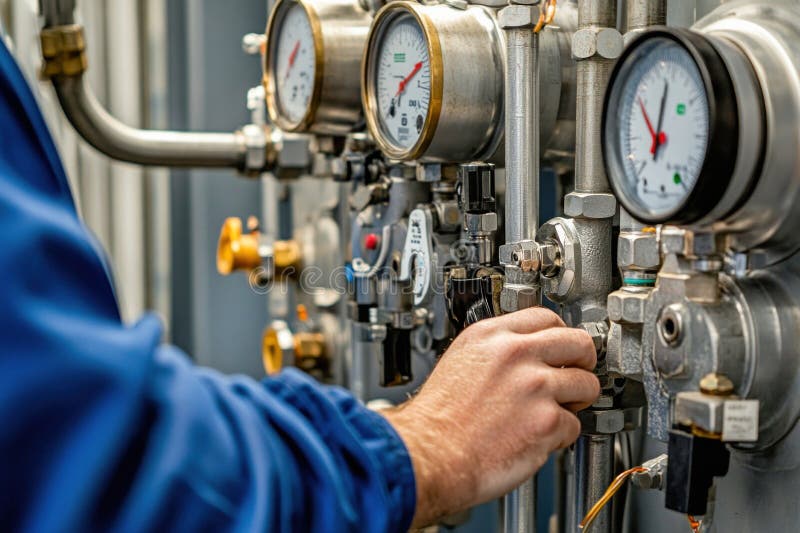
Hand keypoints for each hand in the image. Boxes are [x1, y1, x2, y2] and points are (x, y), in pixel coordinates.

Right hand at [382, 307, 599, 526]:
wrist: (429, 455)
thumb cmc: (437, 420)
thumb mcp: (459, 362)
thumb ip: (495, 352)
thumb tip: (522, 354)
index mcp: (491, 336)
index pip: (545, 317)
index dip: (560, 334)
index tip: (563, 347)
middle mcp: (515, 354)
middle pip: (578, 342)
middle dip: (583, 361)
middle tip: (577, 374)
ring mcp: (535, 386)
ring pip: (586, 384)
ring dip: (577, 401)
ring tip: (556, 412)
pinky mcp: (547, 421)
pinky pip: (574, 425)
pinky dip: (560, 435)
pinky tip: (538, 437)